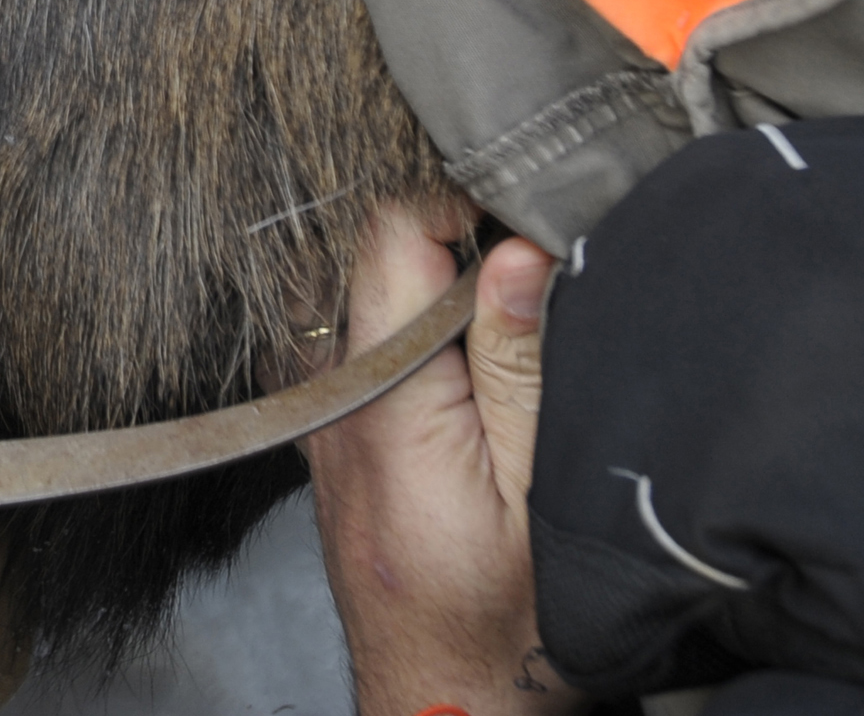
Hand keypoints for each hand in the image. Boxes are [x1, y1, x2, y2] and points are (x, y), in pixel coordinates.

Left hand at [305, 207, 564, 713]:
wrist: (446, 701)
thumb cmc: (504, 618)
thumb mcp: (540, 490)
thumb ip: (523, 366)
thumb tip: (517, 253)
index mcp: (383, 394)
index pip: (387, 232)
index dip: (454, 198)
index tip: (516, 209)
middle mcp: (333, 395)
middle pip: (368, 255)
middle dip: (442, 233)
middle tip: (521, 249)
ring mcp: (323, 417)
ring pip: (360, 296)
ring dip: (422, 281)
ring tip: (494, 298)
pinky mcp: (332, 439)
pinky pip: (359, 345)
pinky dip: (405, 327)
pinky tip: (460, 351)